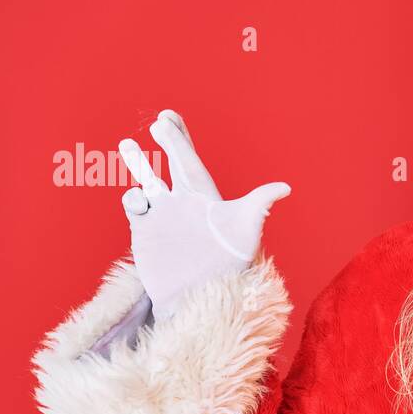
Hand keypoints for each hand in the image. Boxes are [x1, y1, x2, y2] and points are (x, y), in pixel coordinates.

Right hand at [118, 109, 290, 321]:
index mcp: (205, 198)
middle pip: (171, 164)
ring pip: (147, 181)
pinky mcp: (145, 231)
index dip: (180, 138)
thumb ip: (259, 205)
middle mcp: (182, 203)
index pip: (190, 161)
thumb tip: (285, 187)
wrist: (201, 296)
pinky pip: (135, 206)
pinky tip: (139, 198)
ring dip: (138, 164)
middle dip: (166, 143)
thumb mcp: (246, 232)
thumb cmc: (227, 266)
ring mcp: (162, 216)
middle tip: (158, 121)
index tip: (168, 116)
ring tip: (127, 145)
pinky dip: (132, 198)